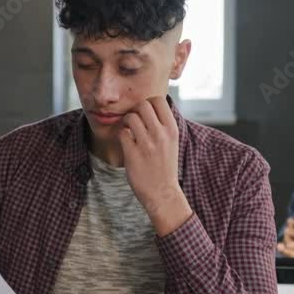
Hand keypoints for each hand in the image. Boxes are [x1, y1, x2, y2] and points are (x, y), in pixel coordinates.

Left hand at [119, 96, 191, 235]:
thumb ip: (163, 124)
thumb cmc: (165, 166)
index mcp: (172, 129)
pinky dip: (122, 136)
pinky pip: (122, 133)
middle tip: (135, 121)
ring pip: (130, 117)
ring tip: (129, 132)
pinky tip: (127, 143)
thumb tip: (149, 106)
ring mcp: (147, 144)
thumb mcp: (172, 142)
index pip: (158, 100)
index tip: (145, 113)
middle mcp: (161, 134)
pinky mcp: (133, 154)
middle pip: (142, 105)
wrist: (163, 193)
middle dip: (136, 110)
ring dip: (126, 122)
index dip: (148, 103)